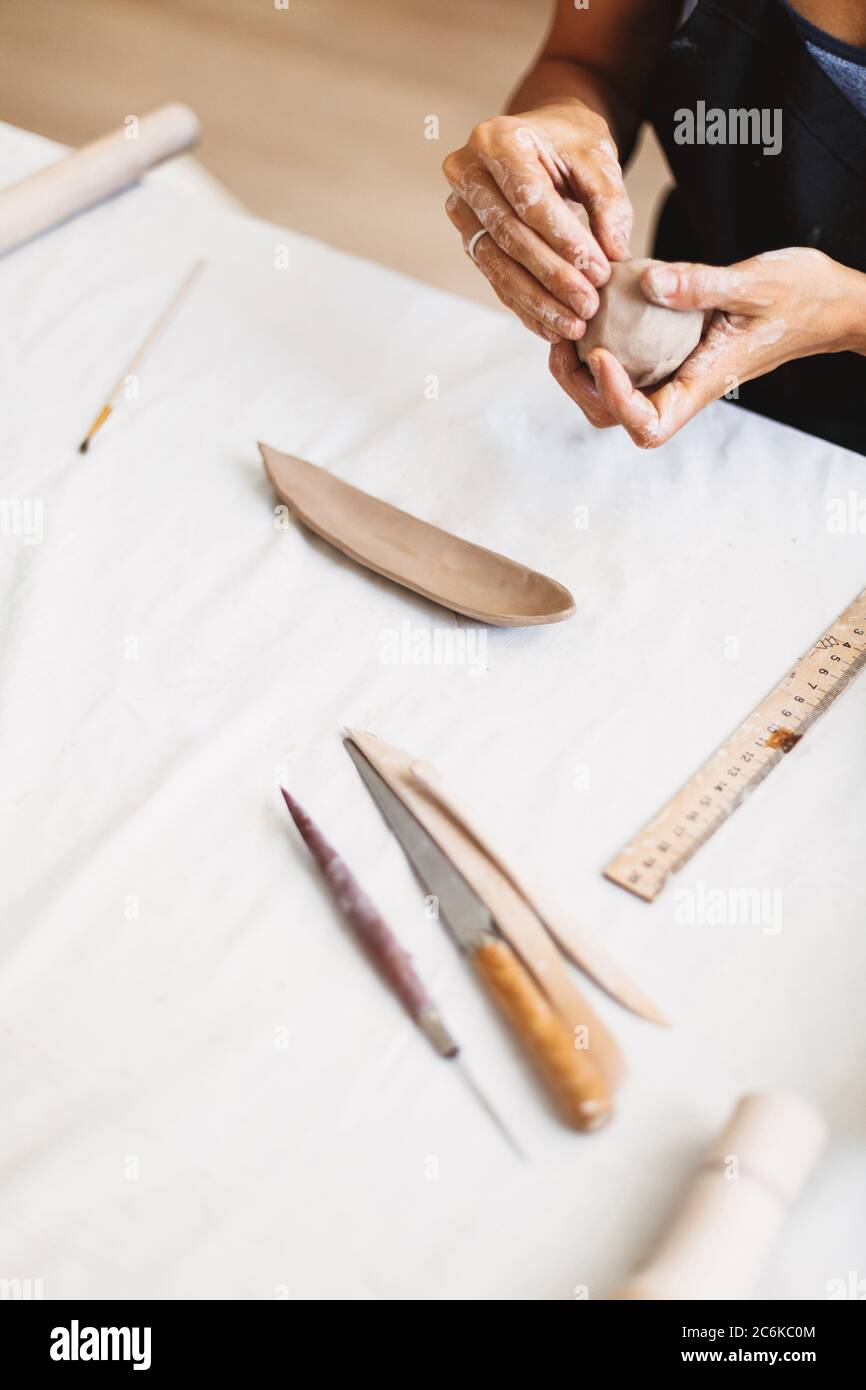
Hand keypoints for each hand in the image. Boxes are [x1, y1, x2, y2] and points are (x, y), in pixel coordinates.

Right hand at [443, 103, 633, 342]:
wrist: (542, 139)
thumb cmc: (571, 144)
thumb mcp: (597, 158)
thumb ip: (609, 202)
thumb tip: (616, 253)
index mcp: (498, 141)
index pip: (531, 204)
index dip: (567, 243)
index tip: (601, 274)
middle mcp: (468, 174)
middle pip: (511, 238)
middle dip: (553, 278)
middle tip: (588, 306)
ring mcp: (461, 209)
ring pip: (498, 265)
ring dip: (537, 302)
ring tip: (573, 326)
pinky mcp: (468, 238)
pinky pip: (495, 278)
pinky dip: (525, 306)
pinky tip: (551, 328)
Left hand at [549, 247, 865, 446]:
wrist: (826, 301)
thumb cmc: (801, 295)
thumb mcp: (755, 281)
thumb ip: (701, 284)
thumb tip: (649, 283)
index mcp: (703, 385)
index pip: (647, 425)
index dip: (614, 400)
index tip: (599, 353)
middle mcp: (684, 387)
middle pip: (617, 420)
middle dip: (581, 389)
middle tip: (562, 345)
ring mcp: (676, 373)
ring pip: (616, 399)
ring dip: (582, 374)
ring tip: (567, 333)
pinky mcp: (672, 355)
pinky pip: (627, 367)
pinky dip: (600, 349)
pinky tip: (591, 314)